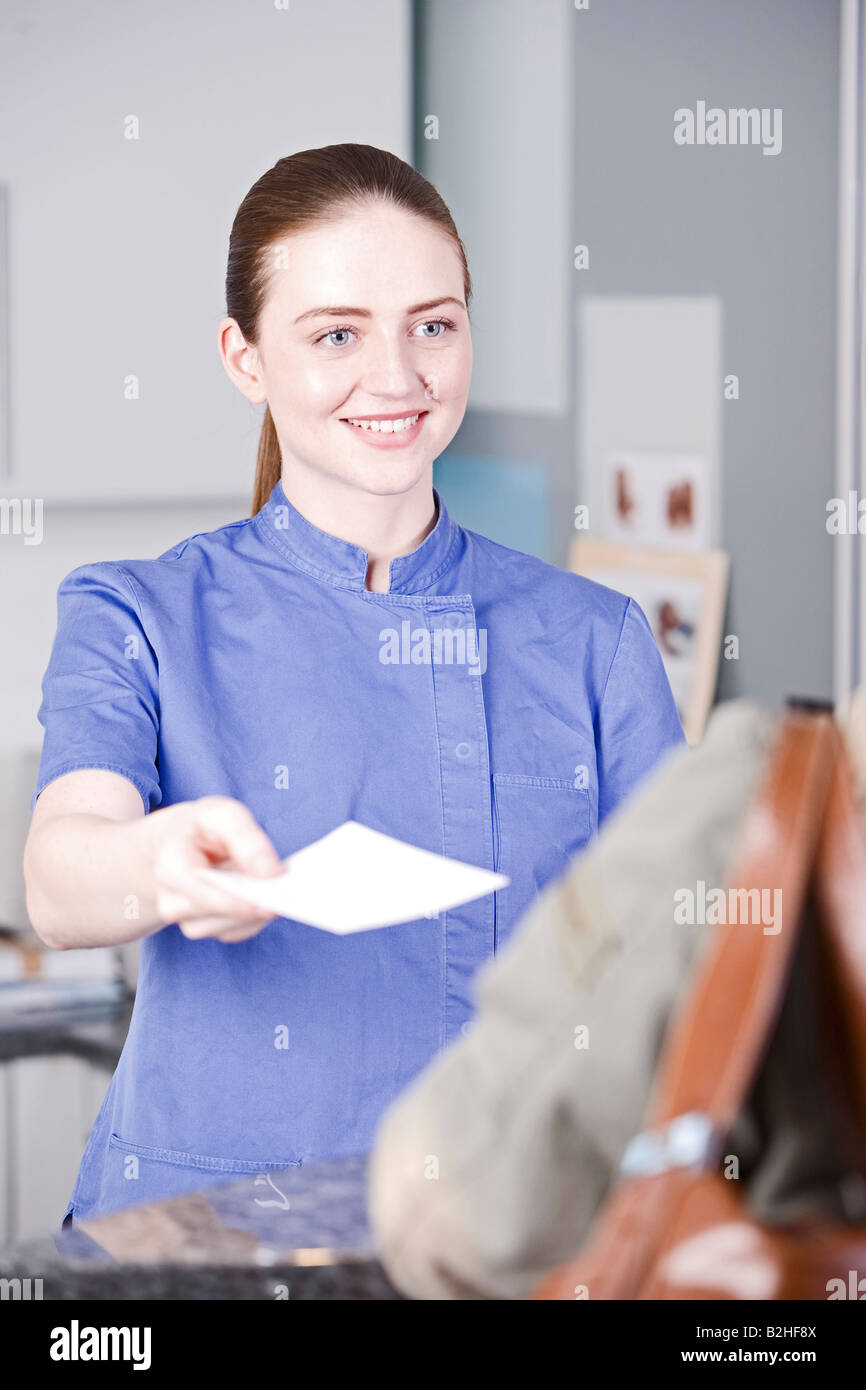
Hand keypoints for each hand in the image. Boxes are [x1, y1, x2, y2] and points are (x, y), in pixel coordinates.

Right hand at [146, 795, 284, 942]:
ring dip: (255, 912)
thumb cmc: (202, 827)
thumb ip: (247, 840)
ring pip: (229, 928)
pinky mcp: (201, 928)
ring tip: (271, 890)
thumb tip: (272, 874)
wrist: (178, 841)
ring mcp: (183, 919)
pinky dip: (253, 919)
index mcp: (170, 866)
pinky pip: (234, 933)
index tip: (272, 900)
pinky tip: (259, 899)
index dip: (238, 901)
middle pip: (220, 914)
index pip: (203, 894)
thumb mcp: (223, 815)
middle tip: (285, 891)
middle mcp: (170, 900)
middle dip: (254, 903)